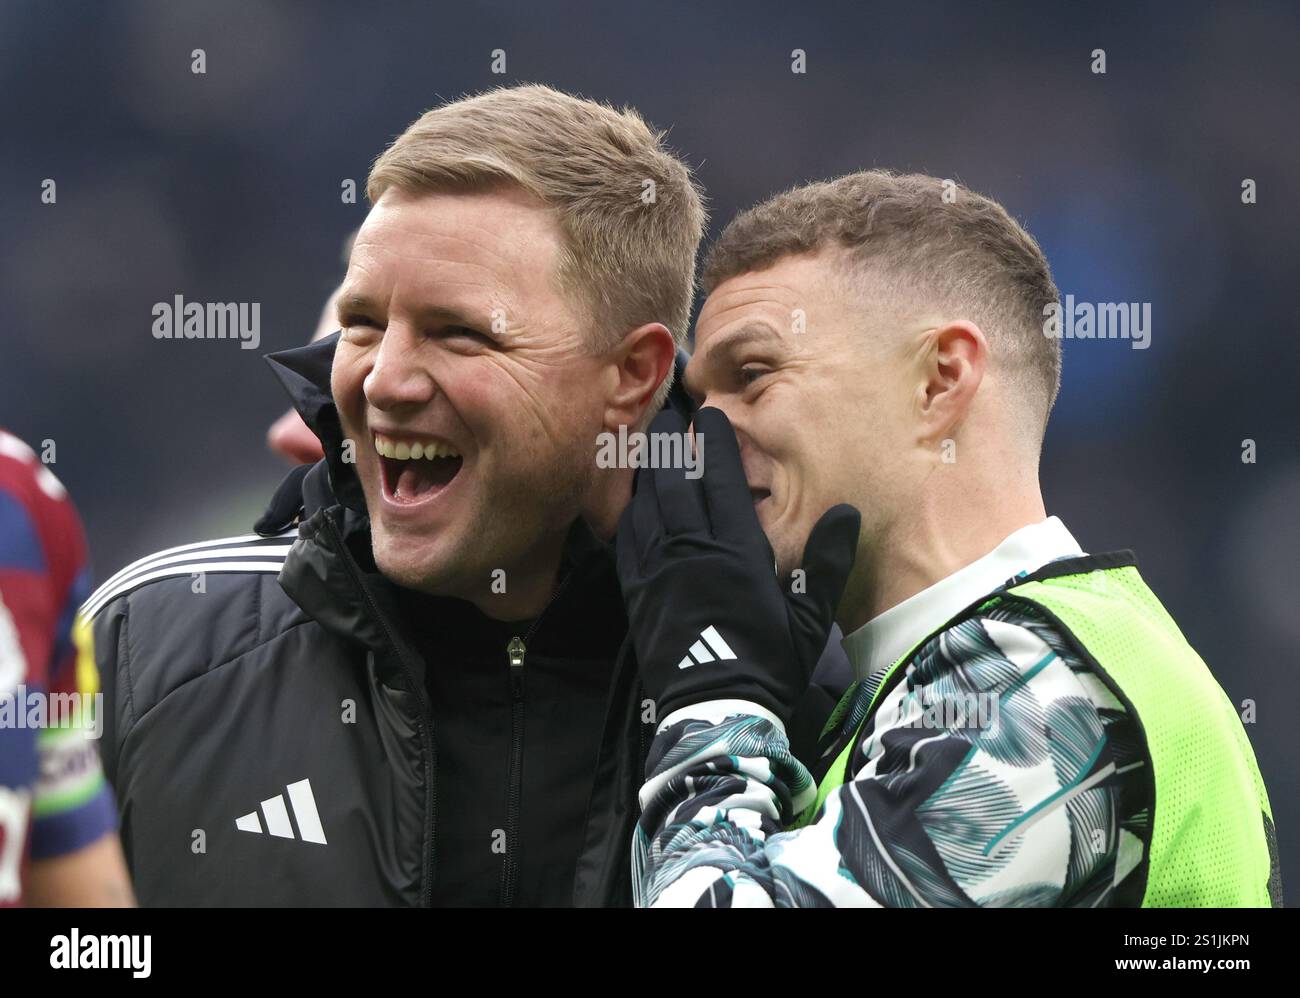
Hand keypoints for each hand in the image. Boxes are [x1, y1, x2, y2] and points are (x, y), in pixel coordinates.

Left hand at [615, 407, 859, 723]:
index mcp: (736, 553)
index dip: (713, 445)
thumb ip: (826, 563)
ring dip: (648, 472)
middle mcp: (692, 553)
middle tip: (669, 417)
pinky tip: (633, 502)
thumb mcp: (809, 618)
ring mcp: (659, 572)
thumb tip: (846, 513)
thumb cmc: (769, 665)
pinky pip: (628, 542)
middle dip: (671, 446)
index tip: (709, 416)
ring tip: (650, 447)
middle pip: (675, 483)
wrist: (717, 711)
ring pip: (648, 507)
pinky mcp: (637, 594)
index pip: (720, 482)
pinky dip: (630, 514)